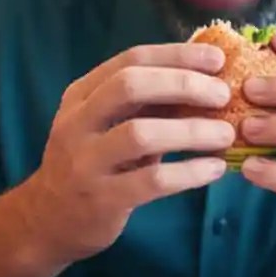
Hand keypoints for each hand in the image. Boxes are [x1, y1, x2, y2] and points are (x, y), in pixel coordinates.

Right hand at [23, 43, 235, 264]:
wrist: (48, 221)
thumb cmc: (93, 163)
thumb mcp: (108, 125)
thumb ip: (145, 102)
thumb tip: (207, 78)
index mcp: (82, 95)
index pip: (130, 60)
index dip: (176, 56)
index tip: (216, 60)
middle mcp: (78, 122)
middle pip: (130, 87)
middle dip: (183, 85)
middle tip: (223, 95)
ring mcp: (85, 162)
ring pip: (141, 134)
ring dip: (191, 131)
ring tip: (226, 134)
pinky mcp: (101, 200)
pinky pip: (152, 181)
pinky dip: (189, 172)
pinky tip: (215, 169)